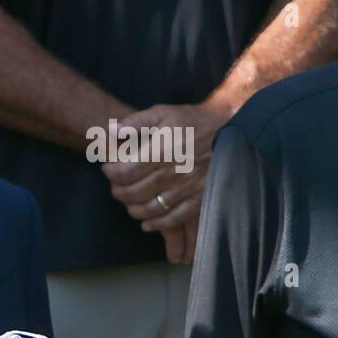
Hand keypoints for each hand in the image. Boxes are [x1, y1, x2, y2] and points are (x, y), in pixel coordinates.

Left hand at [101, 101, 227, 263]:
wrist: (230, 128)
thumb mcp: (163, 113)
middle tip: (115, 186)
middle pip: (134, 193)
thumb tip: (111, 129)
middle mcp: (173, 172)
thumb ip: (135, 122)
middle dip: (118, 191)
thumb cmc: (192, 121)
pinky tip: (147, 222)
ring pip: (150, 208)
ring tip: (128, 201)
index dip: (111, 173)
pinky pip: (174, 218)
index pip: (125, 172)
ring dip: (133, 208)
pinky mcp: (199, 198)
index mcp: (162, 151)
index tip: (107, 169)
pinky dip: (157, 223)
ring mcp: (187, 188)